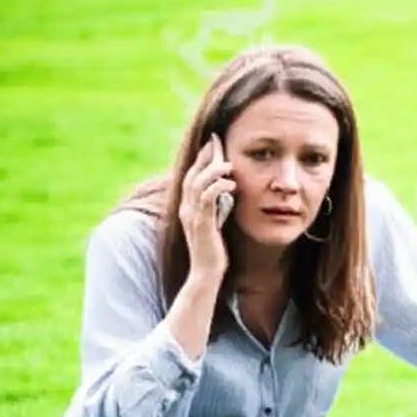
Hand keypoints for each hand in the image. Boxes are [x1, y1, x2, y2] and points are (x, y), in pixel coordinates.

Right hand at [178, 133, 234, 279]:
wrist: (206, 274)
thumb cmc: (213, 252)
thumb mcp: (215, 224)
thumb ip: (217, 208)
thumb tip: (226, 193)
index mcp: (188, 208)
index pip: (192, 177)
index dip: (201, 160)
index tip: (213, 145)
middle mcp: (186, 209)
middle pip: (192, 175)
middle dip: (205, 157)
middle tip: (216, 141)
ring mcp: (192, 216)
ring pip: (197, 184)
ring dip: (213, 170)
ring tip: (228, 163)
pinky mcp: (201, 224)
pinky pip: (207, 199)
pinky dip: (218, 187)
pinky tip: (231, 184)